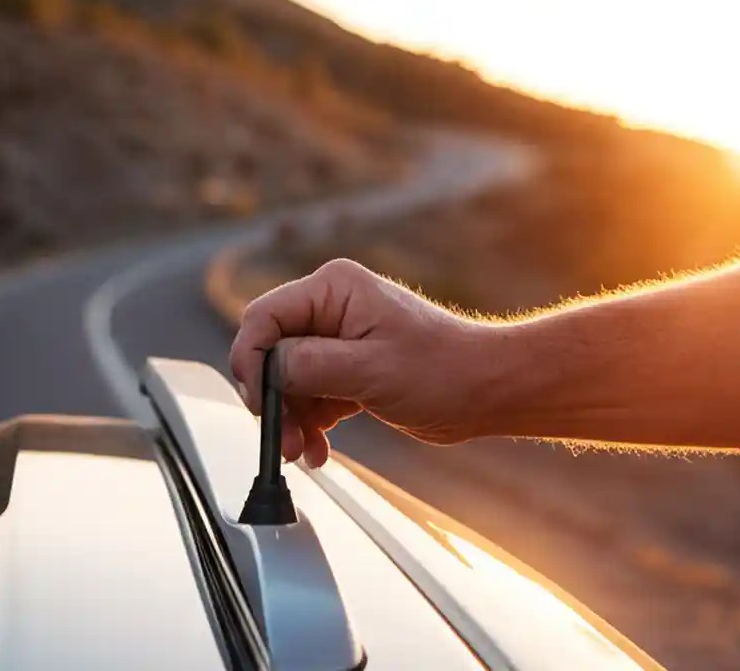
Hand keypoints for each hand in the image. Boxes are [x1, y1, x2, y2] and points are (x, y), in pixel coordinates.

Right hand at [229, 259, 497, 466]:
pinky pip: (309, 395)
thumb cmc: (445, 370)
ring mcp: (336, 338)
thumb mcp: (370, 369)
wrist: (488, 391)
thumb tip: (266, 370)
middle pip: (272, 354)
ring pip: (287, 381)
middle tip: (283, 439)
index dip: (251, 361)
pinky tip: (318, 448)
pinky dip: (309, 424)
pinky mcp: (345, 367)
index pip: (263, 318)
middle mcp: (329, 308)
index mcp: (332, 289)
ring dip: (291, 420)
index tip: (257, 402)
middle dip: (274, 400)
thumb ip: (309, 366)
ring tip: (304, 451)